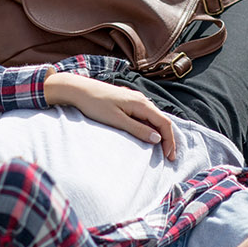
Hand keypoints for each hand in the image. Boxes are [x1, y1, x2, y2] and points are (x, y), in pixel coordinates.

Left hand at [43, 72, 176, 159]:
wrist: (78, 89)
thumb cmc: (95, 104)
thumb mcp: (117, 120)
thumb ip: (138, 129)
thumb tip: (157, 139)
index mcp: (141, 103)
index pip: (164, 123)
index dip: (169, 140)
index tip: (169, 157)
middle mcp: (141, 99)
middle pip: (161, 120)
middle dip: (167, 139)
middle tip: (168, 157)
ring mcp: (134, 100)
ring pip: (153, 118)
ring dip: (159, 133)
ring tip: (160, 150)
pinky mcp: (127, 101)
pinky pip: (144, 116)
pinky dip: (149, 127)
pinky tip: (147, 136)